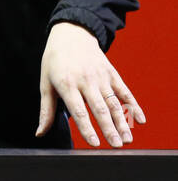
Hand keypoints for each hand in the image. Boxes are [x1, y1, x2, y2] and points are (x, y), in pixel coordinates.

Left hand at [38, 21, 144, 146]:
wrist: (71, 35)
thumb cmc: (54, 62)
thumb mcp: (45, 83)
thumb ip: (46, 110)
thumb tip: (40, 133)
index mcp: (66, 84)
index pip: (78, 111)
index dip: (87, 128)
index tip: (94, 144)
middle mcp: (86, 81)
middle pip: (100, 108)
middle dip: (109, 129)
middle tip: (117, 146)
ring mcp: (101, 77)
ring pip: (114, 103)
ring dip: (122, 122)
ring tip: (127, 139)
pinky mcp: (112, 74)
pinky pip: (125, 92)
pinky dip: (133, 105)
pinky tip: (140, 119)